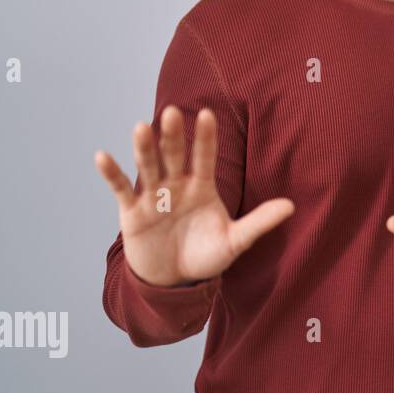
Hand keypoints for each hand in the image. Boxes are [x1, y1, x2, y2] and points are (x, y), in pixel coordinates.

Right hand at [94, 105, 294, 286]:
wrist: (175, 280)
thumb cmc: (207, 255)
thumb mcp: (235, 241)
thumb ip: (259, 222)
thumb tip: (291, 206)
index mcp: (202, 187)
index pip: (205, 157)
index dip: (205, 137)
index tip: (207, 114)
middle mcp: (177, 185)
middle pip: (174, 155)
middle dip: (173, 135)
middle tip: (173, 112)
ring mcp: (153, 196)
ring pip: (148, 166)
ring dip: (143, 148)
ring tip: (140, 128)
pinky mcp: (132, 212)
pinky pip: (120, 188)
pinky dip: (111, 173)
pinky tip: (102, 156)